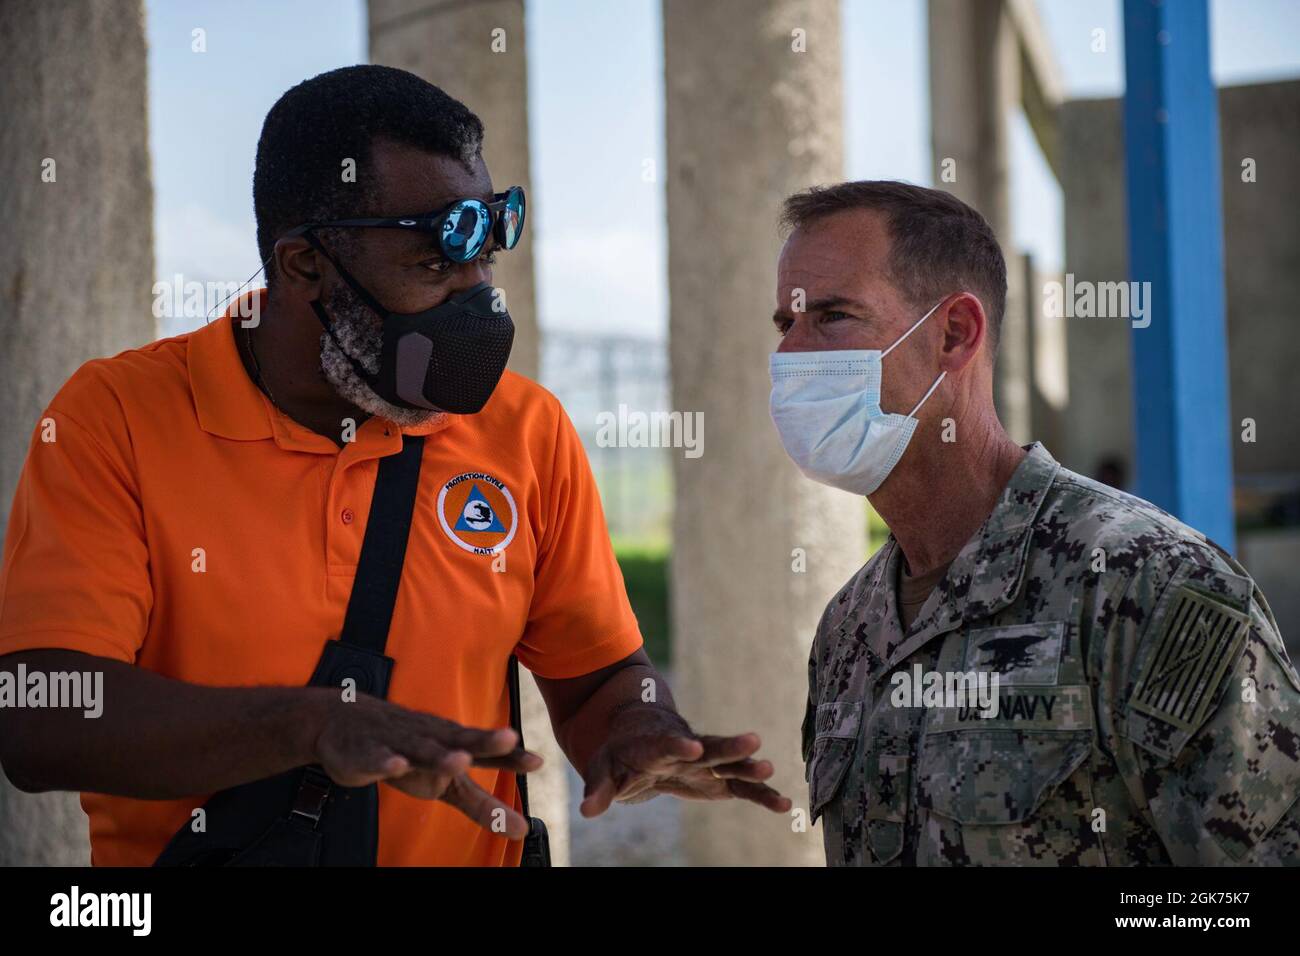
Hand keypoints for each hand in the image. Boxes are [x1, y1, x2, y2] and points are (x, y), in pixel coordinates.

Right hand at [312, 693, 541, 838]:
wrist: (346, 723)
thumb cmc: (409, 752)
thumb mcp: (447, 783)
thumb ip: (484, 806)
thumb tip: (522, 831)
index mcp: (453, 743)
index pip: (487, 751)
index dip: (511, 756)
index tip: (537, 762)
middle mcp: (432, 739)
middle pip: (461, 740)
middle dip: (484, 741)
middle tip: (508, 738)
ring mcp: (400, 743)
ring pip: (423, 750)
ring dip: (441, 755)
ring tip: (460, 761)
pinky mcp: (367, 753)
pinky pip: (378, 758)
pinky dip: (386, 761)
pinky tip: (396, 766)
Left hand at [579, 708, 791, 817]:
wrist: (641, 731)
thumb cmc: (621, 751)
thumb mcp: (604, 767)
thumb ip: (599, 789)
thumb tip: (587, 811)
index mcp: (656, 746)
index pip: (668, 745)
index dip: (679, 746)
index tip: (692, 746)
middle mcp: (687, 750)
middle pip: (710, 747)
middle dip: (729, 746)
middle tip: (753, 742)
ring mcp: (705, 762)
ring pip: (730, 764)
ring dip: (750, 768)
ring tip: (771, 770)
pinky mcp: (717, 777)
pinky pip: (742, 787)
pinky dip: (761, 795)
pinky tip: (784, 805)